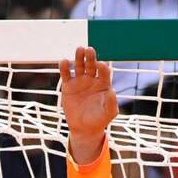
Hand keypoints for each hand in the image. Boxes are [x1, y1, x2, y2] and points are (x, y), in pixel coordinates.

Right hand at [60, 45, 117, 164]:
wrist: (85, 128)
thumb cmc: (100, 120)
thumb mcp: (109, 113)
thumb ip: (112, 102)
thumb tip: (112, 92)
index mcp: (103, 84)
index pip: (104, 72)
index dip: (102, 67)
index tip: (101, 65)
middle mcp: (92, 80)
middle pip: (91, 65)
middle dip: (90, 57)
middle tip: (89, 50)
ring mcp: (79, 81)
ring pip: (79, 66)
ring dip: (79, 57)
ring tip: (79, 49)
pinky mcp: (68, 85)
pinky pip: (66, 74)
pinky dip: (64, 67)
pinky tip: (65, 62)